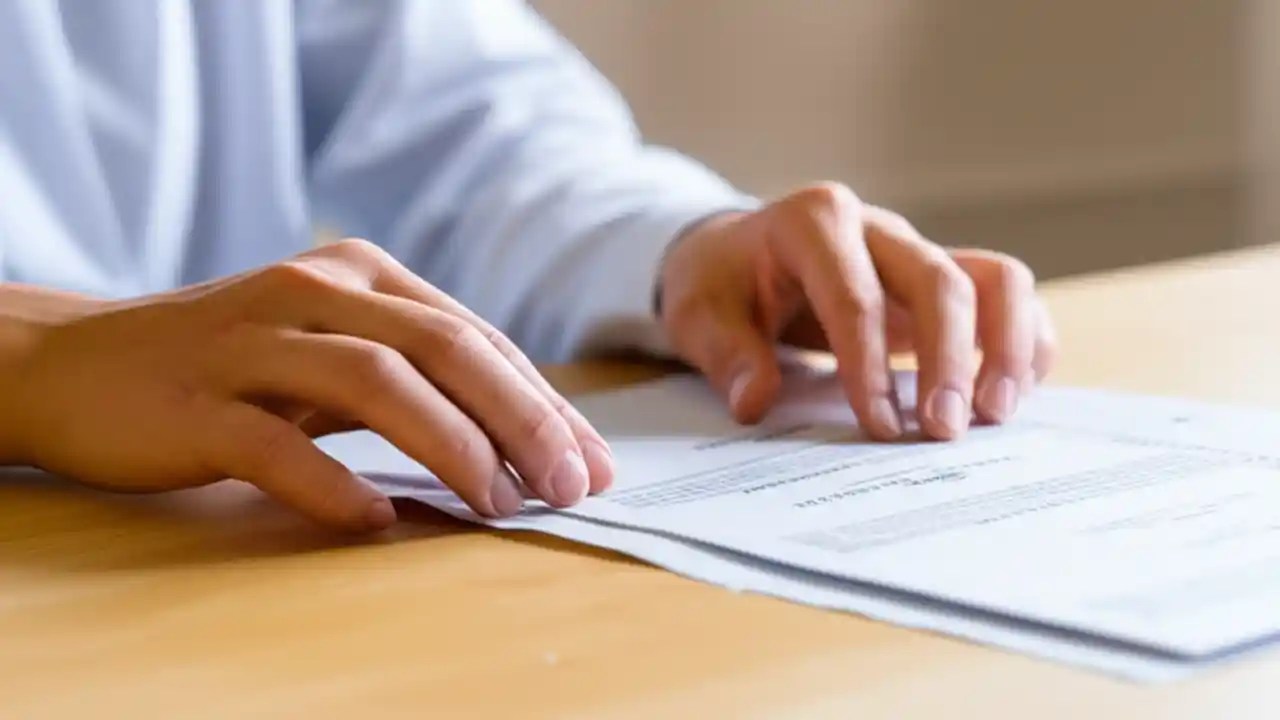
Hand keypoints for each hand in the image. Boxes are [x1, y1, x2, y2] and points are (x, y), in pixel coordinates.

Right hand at [2, 240, 613, 529]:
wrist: (77, 361)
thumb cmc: (233, 363)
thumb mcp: (330, 348)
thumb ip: (415, 376)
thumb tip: (527, 441)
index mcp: (362, 274)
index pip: (477, 337)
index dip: (544, 402)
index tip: (593, 463)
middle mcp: (315, 292)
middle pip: (444, 348)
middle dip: (522, 419)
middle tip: (568, 486)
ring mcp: (252, 342)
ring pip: (376, 383)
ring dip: (452, 446)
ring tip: (499, 505)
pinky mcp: (196, 401)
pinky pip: (276, 443)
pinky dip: (334, 483)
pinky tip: (377, 519)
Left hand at [657, 183, 1057, 439]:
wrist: (735, 256)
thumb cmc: (719, 283)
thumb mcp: (698, 314)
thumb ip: (727, 353)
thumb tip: (754, 402)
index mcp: (813, 222)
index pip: (855, 296)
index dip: (870, 365)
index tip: (879, 425)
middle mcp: (878, 228)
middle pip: (940, 282)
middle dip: (949, 362)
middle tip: (942, 432)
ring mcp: (916, 250)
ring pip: (996, 279)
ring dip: (1007, 348)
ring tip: (994, 416)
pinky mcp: (941, 278)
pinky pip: (1006, 296)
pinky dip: (1022, 342)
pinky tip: (1009, 396)